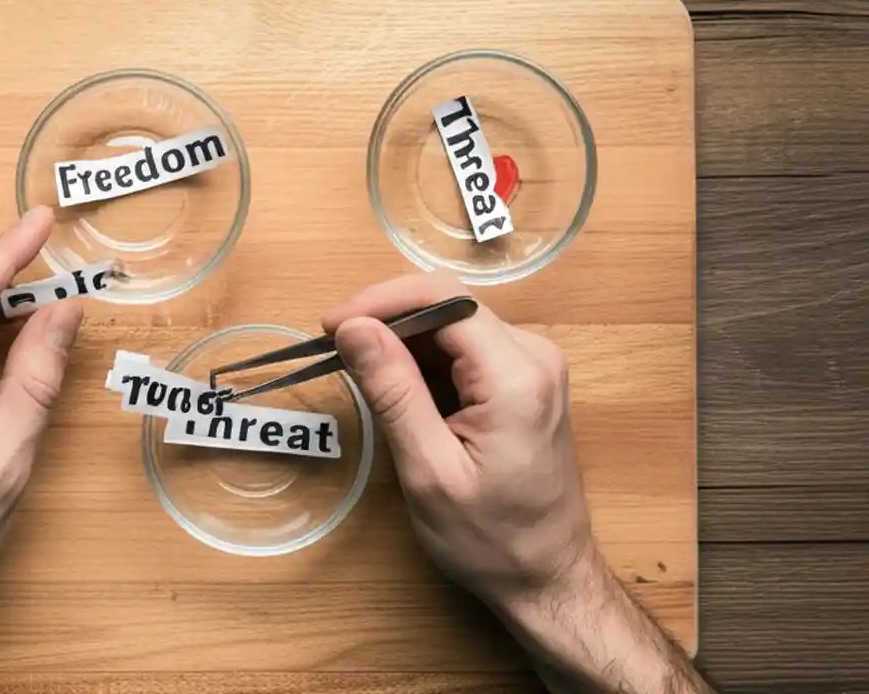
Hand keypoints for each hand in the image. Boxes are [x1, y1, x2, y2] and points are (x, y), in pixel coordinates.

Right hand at [322, 272, 593, 605]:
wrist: (548, 577)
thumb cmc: (490, 539)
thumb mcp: (429, 471)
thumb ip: (393, 392)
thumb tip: (353, 327)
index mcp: (517, 376)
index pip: (443, 300)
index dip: (381, 302)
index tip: (330, 326)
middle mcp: (535, 355)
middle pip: (449, 305)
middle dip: (386, 318)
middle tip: (334, 347)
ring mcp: (535, 365)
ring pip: (454, 322)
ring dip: (402, 338)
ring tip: (357, 368)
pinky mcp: (526, 379)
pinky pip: (466, 347)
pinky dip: (424, 358)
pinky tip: (396, 385)